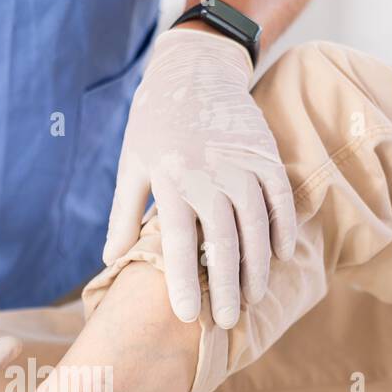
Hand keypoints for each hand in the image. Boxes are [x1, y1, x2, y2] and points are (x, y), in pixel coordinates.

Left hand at [103, 28, 295, 328]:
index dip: (183, 282)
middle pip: (224, 242)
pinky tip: (278, 257)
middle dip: (227, 287)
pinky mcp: (265, 154)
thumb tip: (110, 260)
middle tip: (227, 323)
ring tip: (252, 299)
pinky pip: (280, 200)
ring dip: (257, 267)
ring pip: (257, 225)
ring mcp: (241, 163)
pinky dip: (282, 230)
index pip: (179, 243)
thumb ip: (123, 214)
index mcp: (170, 181)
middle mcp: (209, 174)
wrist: (194, 69)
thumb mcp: (131, 165)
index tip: (186, 316)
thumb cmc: (154, 123)